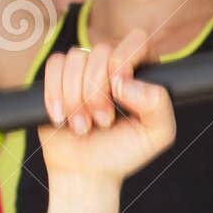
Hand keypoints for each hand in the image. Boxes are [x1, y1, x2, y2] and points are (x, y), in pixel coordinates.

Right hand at [38, 28, 175, 183]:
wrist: (87, 171)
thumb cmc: (124, 151)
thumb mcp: (157, 133)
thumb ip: (158, 104)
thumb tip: (125, 82)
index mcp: (142, 73)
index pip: (137, 41)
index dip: (124, 60)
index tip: (118, 89)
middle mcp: (114, 65)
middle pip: (101, 51)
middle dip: (97, 91)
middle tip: (103, 121)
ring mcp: (85, 69)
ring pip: (76, 58)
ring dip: (76, 98)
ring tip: (83, 126)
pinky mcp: (59, 77)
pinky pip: (54, 65)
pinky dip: (55, 94)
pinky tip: (60, 117)